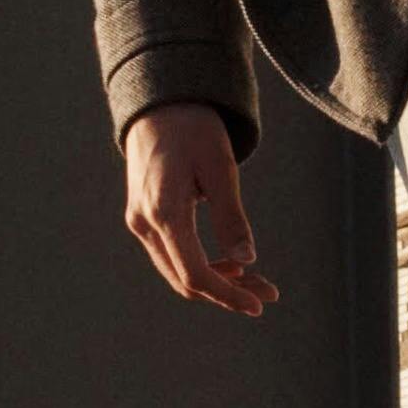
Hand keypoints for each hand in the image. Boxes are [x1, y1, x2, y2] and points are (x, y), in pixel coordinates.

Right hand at [123, 102, 279, 319]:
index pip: (194, 273)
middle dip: (227, 292)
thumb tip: (247, 261)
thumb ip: (231, 216)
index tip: (259, 304)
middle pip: (184, 279)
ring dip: (215, 281)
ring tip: (254, 279)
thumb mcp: (220, 168)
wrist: (160, 102)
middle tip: (267, 292)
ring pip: (176, 270)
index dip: (228, 295)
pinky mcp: (142, 217)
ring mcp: (139, 221)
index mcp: (163, 212)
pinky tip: (229, 262)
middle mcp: (144, 223)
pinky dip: (199, 265)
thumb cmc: (194, 129)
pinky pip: (171, 254)